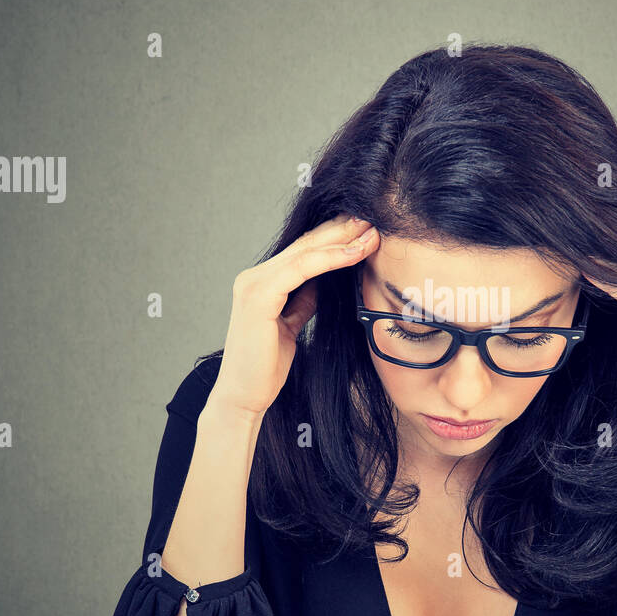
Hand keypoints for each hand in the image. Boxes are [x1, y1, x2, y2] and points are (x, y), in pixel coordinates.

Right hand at [209, 214, 379, 416]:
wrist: (244, 396)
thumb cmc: (265, 366)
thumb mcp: (289, 325)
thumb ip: (301, 301)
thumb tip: (322, 283)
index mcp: (261, 282)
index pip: (302, 251)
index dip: (334, 238)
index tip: (365, 231)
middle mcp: (254, 277)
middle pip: (305, 244)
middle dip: (342, 230)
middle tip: (373, 219)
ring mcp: (253, 284)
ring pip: (305, 251)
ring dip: (342, 240)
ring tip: (371, 233)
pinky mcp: (259, 296)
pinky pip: (301, 269)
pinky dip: (330, 259)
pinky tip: (353, 253)